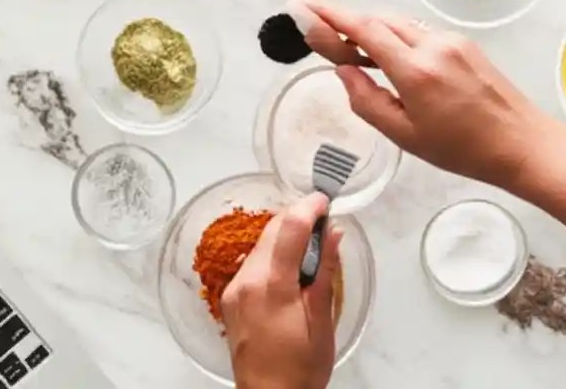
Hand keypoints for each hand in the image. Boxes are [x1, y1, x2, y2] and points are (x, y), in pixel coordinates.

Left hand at [222, 193, 342, 388]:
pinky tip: (290, 265)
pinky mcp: (231, 298)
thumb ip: (326, 273)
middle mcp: (246, 282)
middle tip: (322, 218)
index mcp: (272, 286)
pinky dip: (272, 254)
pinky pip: (252, 263)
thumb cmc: (300, 368)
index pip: (289, 229)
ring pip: (260, 245)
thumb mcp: (322, 321)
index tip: (324, 198)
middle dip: (297, 218)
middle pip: (271, 232)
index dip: (308, 207)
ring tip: (311, 243)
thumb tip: (334, 233)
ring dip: (284, 235)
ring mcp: (234, 290)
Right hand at [305, 1, 549, 188]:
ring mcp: (451, 41)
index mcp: (415, 70)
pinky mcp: (465, 44)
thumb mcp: (406, 136)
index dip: (328, 16)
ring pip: (400, 23)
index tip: (302, 8)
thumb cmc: (463, 150)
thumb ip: (367, 102)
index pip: (363, 30)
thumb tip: (343, 71)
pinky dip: (396, 38)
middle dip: (347, 22)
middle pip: (379, 19)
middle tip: (320, 33)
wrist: (521, 143)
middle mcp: (433, 45)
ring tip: (351, 49)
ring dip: (372, 30)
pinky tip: (389, 58)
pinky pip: (419, 32)